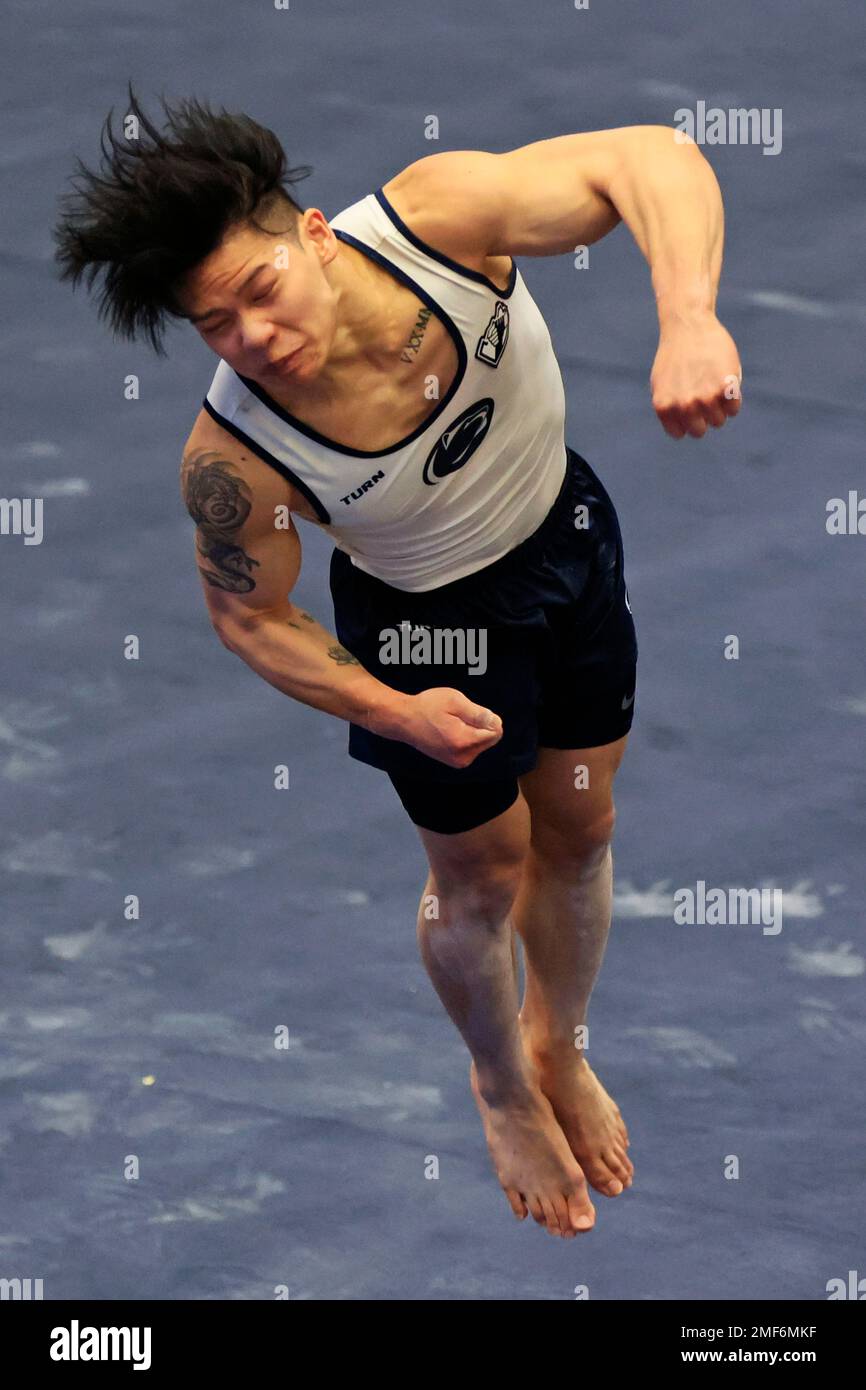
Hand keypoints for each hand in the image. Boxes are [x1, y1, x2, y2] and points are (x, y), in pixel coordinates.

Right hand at [403, 688, 503, 768]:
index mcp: (463, 741)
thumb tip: (496, 722)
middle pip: (490, 739)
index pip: (495, 732)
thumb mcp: (454, 701)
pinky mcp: (455, 762)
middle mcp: (462, 756)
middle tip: (460, 715)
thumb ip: (477, 713)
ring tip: (453, 722)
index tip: (472, 710)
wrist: (404, 720)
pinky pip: (473, 748)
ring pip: (482, 744)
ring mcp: (458, 762)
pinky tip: (451, 730)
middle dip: (481, 725)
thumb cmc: (427, 707)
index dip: (488, 718)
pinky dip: (468, 738)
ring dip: (474, 731)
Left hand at [650, 312, 741, 438]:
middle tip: (703, 396)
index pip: (681, 433)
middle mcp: (684, 405)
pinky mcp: (726, 386)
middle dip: (703, 417)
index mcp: (664, 407)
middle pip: (700, 431)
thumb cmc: (675, 356)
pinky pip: (734, 408)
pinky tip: (726, 382)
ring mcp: (705, 397)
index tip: (688, 404)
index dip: (686, 420)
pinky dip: (733, 399)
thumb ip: (670, 409)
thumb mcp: (662, 385)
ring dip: (719, 407)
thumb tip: (682, 430)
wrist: (689, 325)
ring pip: (719, 421)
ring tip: (713, 385)